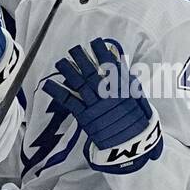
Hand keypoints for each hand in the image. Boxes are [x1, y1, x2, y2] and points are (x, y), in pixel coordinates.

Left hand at [41, 39, 163, 172]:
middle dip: (82, 59)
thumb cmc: (137, 124)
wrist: (131, 147)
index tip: (96, 43)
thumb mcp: (140, 101)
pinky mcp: (85, 117)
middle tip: (74, 48)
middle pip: (92, 72)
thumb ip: (130, 82)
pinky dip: (59, 92)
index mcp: (122, 89)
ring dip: (68, 71)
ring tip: (60, 62)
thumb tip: (121, 63)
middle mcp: (108, 94)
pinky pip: (70, 102)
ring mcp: (96, 105)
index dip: (102, 53)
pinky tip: (49, 84)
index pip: (111, 66)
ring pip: (79, 84)